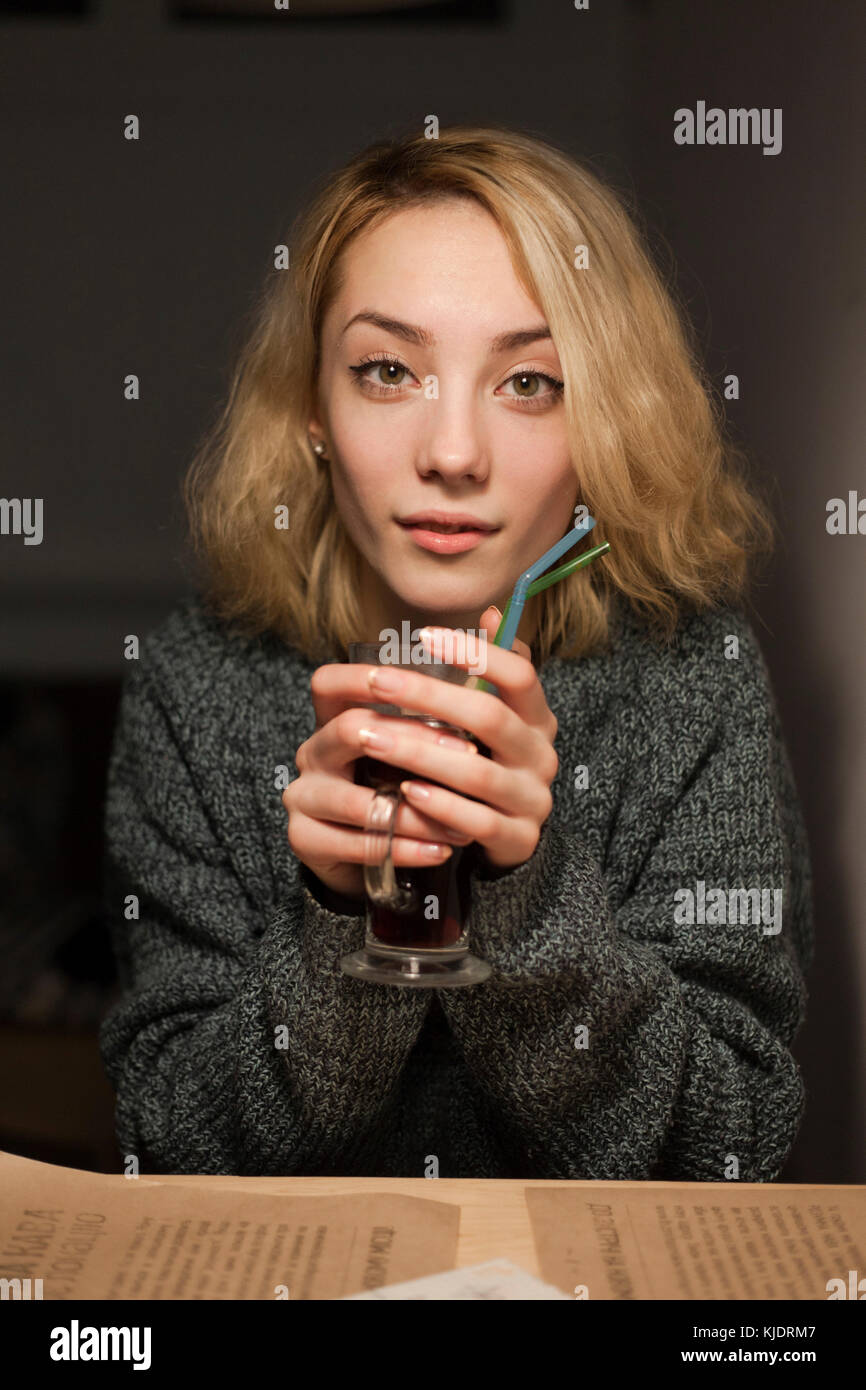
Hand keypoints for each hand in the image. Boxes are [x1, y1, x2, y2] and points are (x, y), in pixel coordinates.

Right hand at [283, 659, 481, 900]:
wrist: (373, 846)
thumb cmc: (404, 778)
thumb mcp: (426, 733)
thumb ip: (458, 682)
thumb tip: (495, 615)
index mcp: (336, 716)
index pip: (330, 682)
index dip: (370, 676)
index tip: (433, 681)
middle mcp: (315, 750)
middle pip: (352, 729)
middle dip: (416, 742)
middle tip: (471, 756)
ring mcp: (304, 795)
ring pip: (357, 800)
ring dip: (418, 812)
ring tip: (464, 820)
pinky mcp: (307, 838)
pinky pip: (356, 845)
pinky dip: (405, 848)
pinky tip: (442, 849)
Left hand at [384, 608, 558, 870]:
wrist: (510, 836)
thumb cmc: (490, 763)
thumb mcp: (495, 717)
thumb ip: (491, 671)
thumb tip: (491, 611)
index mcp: (537, 717)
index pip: (520, 674)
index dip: (476, 653)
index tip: (425, 636)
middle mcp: (541, 755)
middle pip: (490, 718)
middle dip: (429, 697)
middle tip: (377, 681)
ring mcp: (532, 799)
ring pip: (477, 773)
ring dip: (420, 754)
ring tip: (373, 737)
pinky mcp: (518, 840)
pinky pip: (477, 823)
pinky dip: (440, 807)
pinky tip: (405, 792)